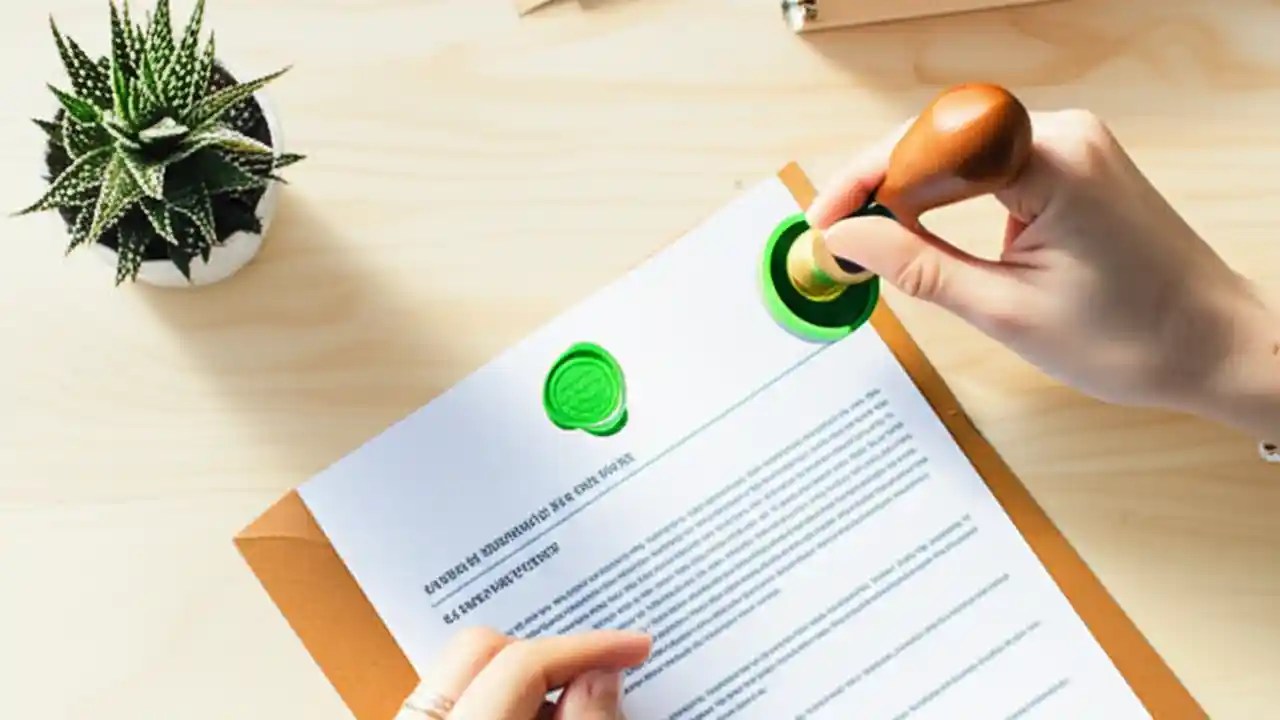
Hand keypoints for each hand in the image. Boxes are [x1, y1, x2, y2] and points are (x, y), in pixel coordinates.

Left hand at [396, 627, 650, 719]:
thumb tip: (601, 674)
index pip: (523, 662)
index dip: (588, 648)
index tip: (634, 647)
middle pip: (482, 646)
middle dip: (547, 653)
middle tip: (600, 675)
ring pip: (465, 671)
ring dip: (523, 680)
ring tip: (568, 711)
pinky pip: (454, 698)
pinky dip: (499, 702)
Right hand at [807, 109, 1279, 438]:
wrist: (1215, 346)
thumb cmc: (1134, 337)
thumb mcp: (1005, 312)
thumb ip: (916, 266)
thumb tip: (847, 239)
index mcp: (1055, 164)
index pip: (930, 146)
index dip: (865, 179)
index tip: (827, 223)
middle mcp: (1067, 135)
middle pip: (939, 134)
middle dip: (879, 181)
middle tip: (838, 234)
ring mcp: (1073, 143)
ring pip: (959, 145)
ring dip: (910, 186)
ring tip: (870, 236)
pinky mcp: (1074, 161)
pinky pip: (989, 159)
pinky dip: (946, 189)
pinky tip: (919, 224)